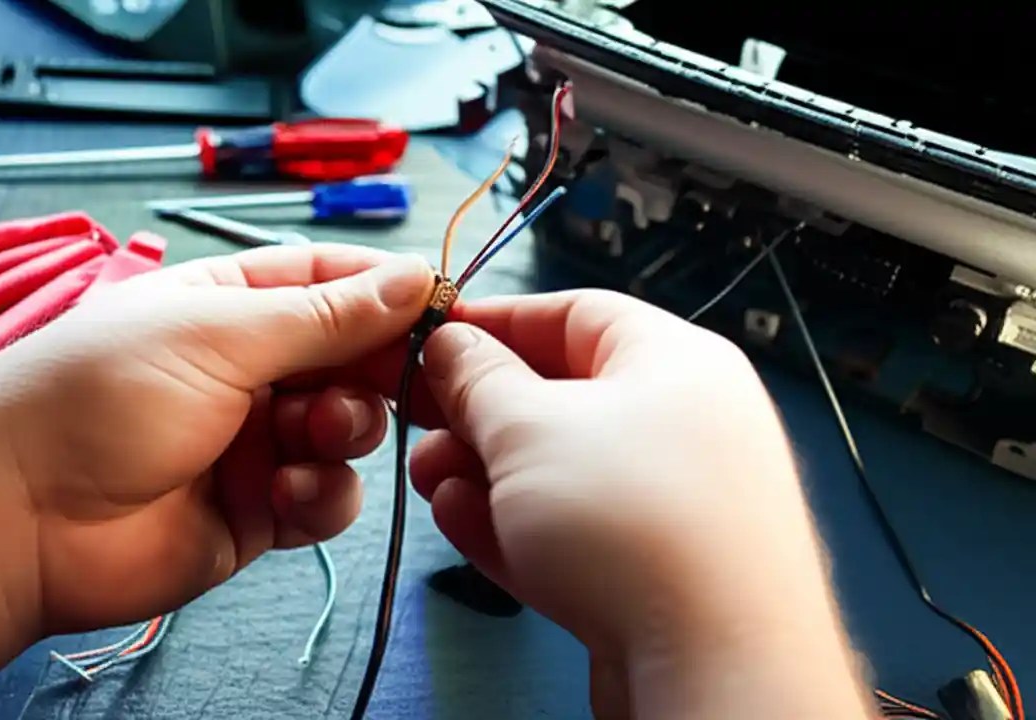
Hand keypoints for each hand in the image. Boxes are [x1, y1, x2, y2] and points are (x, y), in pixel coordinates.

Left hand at [0, 243, 432, 633]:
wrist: (17, 520)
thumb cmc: (102, 397)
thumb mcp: (218, 335)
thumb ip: (324, 315)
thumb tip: (413, 275)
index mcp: (230, 306)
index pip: (330, 282)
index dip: (389, 292)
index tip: (447, 306)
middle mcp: (248, 369)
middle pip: (351, 359)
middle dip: (380, 370)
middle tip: (415, 381)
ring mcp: (255, 442)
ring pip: (349, 431)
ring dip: (344, 432)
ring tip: (307, 436)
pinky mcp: (258, 513)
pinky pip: (326, 498)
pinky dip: (320, 496)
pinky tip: (285, 495)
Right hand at [389, 290, 871, 718]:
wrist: (715, 670)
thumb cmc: (643, 530)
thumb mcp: (527, 428)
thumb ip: (477, 378)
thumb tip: (450, 345)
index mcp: (675, 361)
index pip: (573, 313)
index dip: (494, 323)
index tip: (432, 337)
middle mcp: (682, 424)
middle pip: (560, 395)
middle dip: (476, 411)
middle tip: (420, 418)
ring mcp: (670, 503)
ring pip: (558, 470)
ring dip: (484, 471)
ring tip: (430, 477)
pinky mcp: (651, 571)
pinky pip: (572, 530)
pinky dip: (514, 523)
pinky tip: (462, 519)